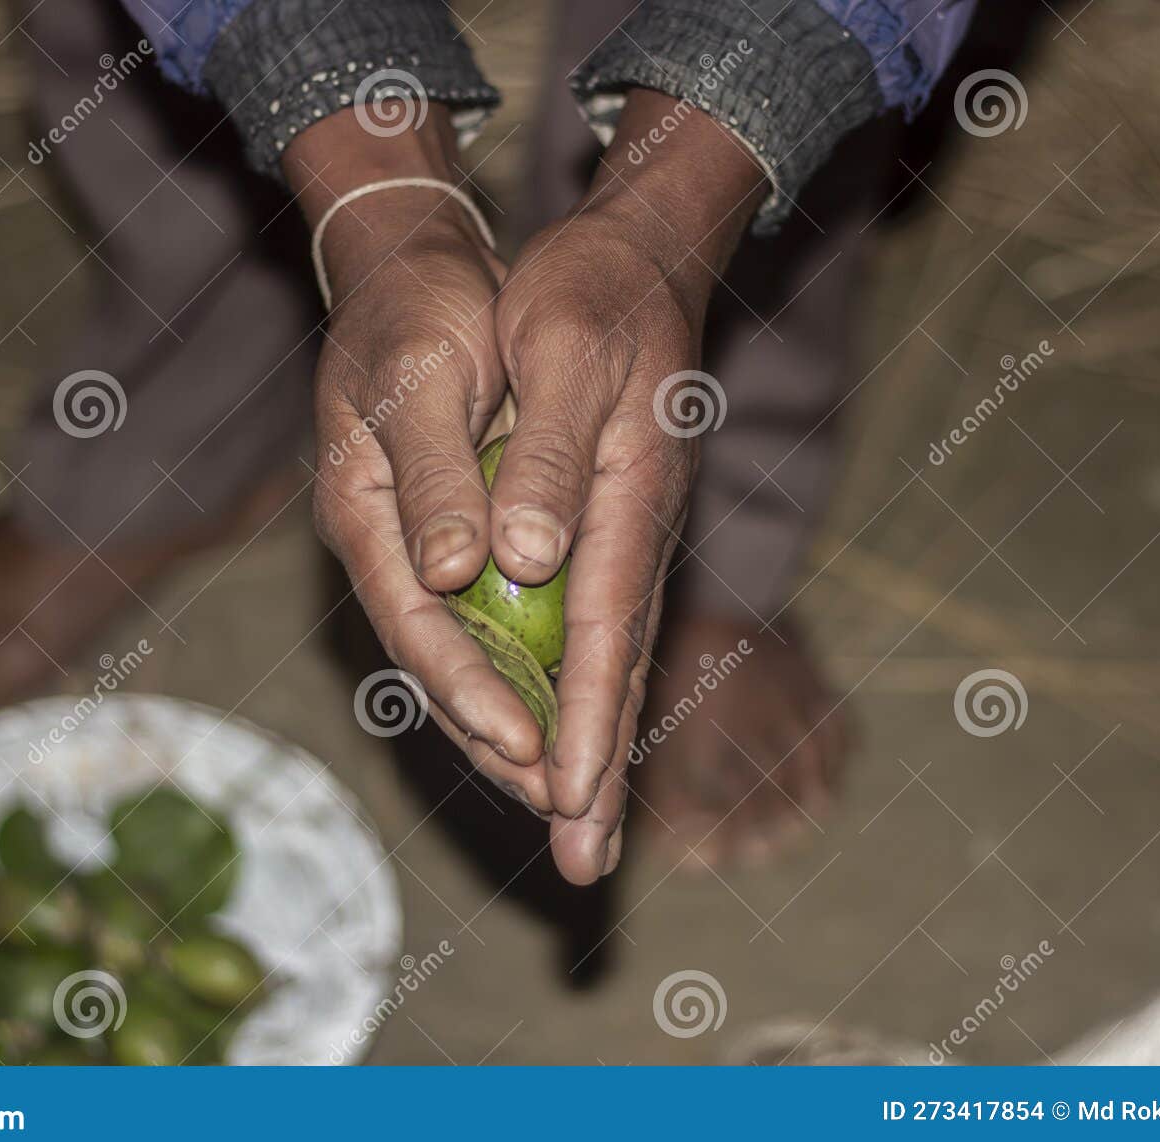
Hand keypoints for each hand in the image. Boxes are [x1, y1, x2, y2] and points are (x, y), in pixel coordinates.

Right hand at [287, 107, 551, 809]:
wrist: (410, 271)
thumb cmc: (417, 314)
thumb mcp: (423, 378)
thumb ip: (437, 477)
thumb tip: (451, 572)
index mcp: (366, 515)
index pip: (420, 630)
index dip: (473, 697)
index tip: (531, 755)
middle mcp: (387, 549)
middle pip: (438, 672)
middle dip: (497, 749)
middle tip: (564, 820)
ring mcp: (414, 552)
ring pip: (462, 663)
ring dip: (511, 733)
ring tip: (571, 801)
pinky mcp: (447, 544)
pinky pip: (485, 630)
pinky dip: (523, 681)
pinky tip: (563, 719)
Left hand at [488, 90, 766, 882]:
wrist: (636, 256)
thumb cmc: (585, 296)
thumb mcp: (560, 354)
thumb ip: (546, 460)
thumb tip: (523, 565)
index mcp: (619, 499)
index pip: (598, 632)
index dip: (583, 724)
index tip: (565, 806)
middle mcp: (633, 532)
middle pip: (615, 672)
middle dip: (598, 772)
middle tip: (586, 867)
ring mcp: (629, 534)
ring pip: (610, 659)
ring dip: (593, 745)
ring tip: (576, 825)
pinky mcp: (616, 527)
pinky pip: (600, 626)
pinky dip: (587, 690)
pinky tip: (568, 726)